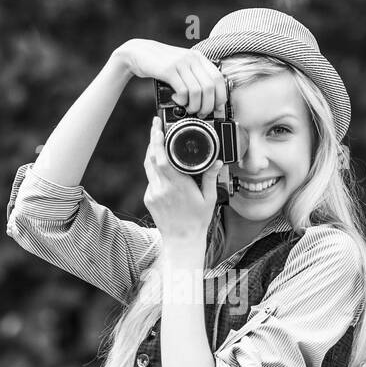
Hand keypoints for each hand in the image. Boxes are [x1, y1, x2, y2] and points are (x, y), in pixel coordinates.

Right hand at [118, 39, 227, 118]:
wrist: (139, 53)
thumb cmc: (161, 64)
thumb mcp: (182, 66)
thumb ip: (195, 77)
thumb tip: (210, 100)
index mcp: (199, 58)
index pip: (219, 79)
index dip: (220, 96)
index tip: (216, 109)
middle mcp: (192, 59)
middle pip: (210, 87)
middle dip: (207, 106)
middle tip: (200, 113)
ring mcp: (180, 63)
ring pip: (197, 91)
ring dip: (194, 106)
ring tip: (188, 109)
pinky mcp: (168, 70)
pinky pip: (182, 90)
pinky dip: (182, 100)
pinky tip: (177, 100)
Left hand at [143, 116, 221, 244]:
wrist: (182, 240)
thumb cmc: (197, 221)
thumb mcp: (209, 198)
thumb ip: (211, 178)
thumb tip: (217, 162)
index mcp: (177, 186)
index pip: (161, 158)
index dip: (157, 140)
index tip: (157, 126)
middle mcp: (162, 188)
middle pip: (151, 158)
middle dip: (152, 139)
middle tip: (156, 125)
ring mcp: (153, 193)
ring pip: (148, 167)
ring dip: (151, 152)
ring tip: (157, 140)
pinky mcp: (149, 198)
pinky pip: (150, 179)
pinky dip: (155, 169)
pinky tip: (163, 166)